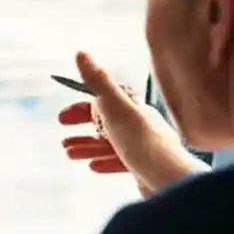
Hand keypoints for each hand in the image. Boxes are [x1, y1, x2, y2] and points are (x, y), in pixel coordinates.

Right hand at [59, 51, 201, 196]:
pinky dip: (104, 162)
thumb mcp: (116, 109)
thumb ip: (98, 82)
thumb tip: (80, 53)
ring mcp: (144, 147)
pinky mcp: (146, 168)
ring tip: (68, 153)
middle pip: (106, 122)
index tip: (62, 117)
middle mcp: (140, 124)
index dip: (81, 108)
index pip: (104, 101)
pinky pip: (121, 162)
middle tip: (62, 137)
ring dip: (87, 146)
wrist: (172, 181)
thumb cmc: (144, 144)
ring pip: (110, 143)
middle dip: (82, 128)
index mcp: (134, 108)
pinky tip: (93, 167)